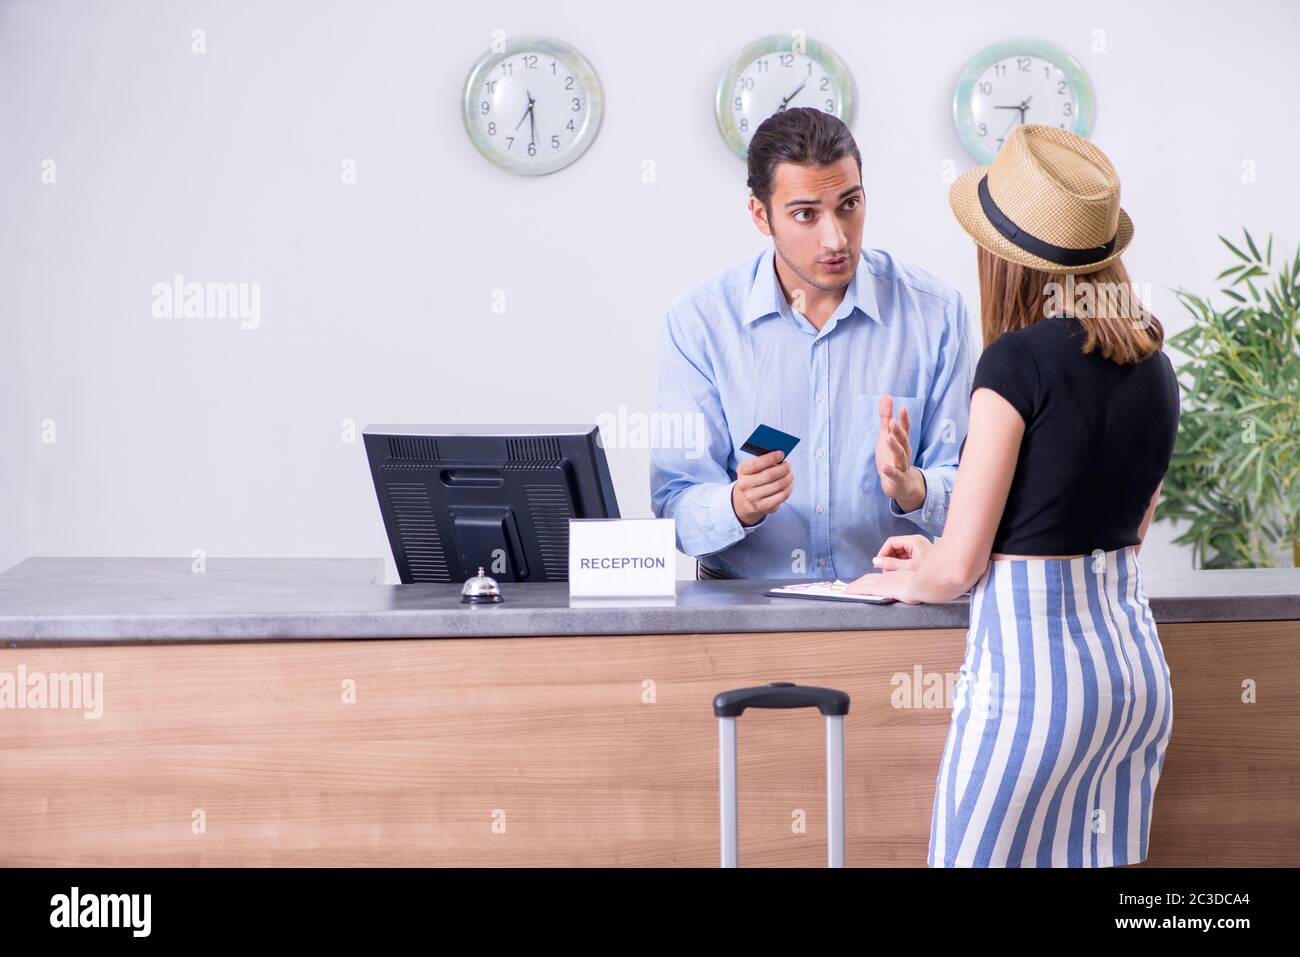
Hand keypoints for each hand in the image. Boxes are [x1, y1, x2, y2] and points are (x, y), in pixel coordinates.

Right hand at [732, 449, 791, 525]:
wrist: (747, 498)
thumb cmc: (754, 477)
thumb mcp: (754, 466)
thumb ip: (764, 459)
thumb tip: (781, 455)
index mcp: (742, 471)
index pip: (755, 464)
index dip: (770, 458)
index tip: (781, 454)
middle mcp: (745, 485)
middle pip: (769, 475)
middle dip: (783, 468)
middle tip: (788, 465)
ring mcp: (752, 498)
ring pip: (778, 485)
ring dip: (788, 478)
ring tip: (789, 474)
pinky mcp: (762, 506)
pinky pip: (781, 496)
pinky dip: (788, 488)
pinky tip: (788, 484)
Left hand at [845, 569, 920, 603]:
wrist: (925, 582)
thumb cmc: (927, 583)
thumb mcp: (920, 582)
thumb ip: (915, 585)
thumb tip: (919, 588)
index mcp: (897, 576)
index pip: (880, 577)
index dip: (871, 579)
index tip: (865, 581)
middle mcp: (887, 577)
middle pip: (869, 579)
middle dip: (860, 582)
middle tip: (851, 586)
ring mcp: (882, 582)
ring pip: (863, 583)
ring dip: (854, 587)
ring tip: (846, 591)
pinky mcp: (879, 588)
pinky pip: (862, 589)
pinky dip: (853, 590)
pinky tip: (846, 593)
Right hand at [872, 534, 933, 570]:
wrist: (951, 573)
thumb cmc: (934, 570)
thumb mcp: (909, 568)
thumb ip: (891, 564)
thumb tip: (876, 562)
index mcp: (913, 541)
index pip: (891, 542)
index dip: (883, 552)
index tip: (878, 563)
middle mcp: (916, 542)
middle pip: (895, 547)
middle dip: (888, 558)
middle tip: (884, 570)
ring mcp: (918, 548)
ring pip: (900, 553)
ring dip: (894, 562)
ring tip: (892, 573)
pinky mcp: (920, 555)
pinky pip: (906, 557)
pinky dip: (900, 564)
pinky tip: (900, 572)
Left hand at [875, 394, 924, 510]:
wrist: (902, 485)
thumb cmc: (893, 457)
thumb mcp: (887, 436)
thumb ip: (886, 417)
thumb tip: (886, 395)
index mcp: (902, 443)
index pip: (905, 429)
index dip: (904, 419)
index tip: (902, 407)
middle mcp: (904, 453)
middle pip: (903, 441)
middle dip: (898, 432)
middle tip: (892, 422)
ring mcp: (902, 466)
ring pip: (900, 456)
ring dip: (894, 447)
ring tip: (887, 438)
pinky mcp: (897, 479)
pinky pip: (895, 475)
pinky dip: (890, 471)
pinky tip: (884, 467)